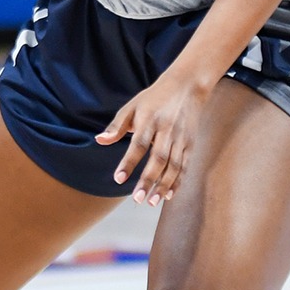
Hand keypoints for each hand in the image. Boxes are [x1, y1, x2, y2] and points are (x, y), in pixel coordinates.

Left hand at [95, 71, 214, 206]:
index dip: (129, 162)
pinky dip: (178, 181)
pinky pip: (185, 166)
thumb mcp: (132, 107)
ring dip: (163, 186)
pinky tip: (169, 195)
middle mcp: (167, 130)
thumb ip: (116, 126)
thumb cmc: (153, 98)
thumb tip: (99, 141)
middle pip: (158, 159)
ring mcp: (181, 138)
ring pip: (174, 166)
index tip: (118, 179)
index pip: (138, 144)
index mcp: (150, 120)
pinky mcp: (191, 144)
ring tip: (152, 202)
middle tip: (136, 199)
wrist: (187, 86)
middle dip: (148, 180)